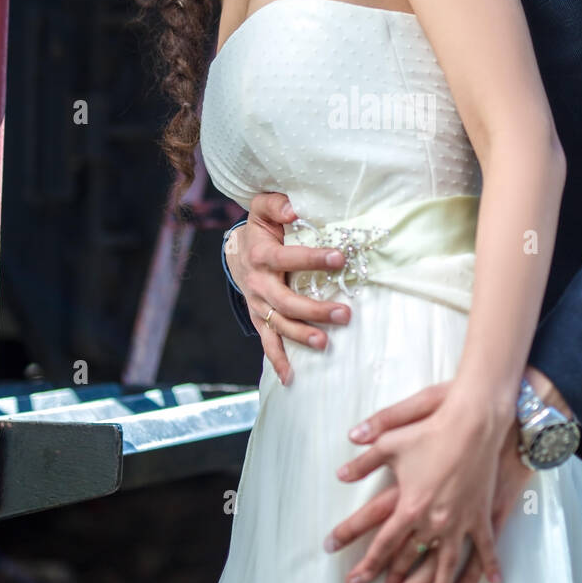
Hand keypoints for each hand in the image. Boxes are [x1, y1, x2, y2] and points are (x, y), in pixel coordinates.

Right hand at [225, 192, 356, 383]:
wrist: (237, 252)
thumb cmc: (260, 229)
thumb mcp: (263, 209)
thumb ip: (276, 205)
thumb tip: (294, 210)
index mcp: (262, 255)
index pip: (289, 257)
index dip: (313, 258)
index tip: (339, 258)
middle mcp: (259, 284)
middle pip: (286, 301)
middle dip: (314, 309)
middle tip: (344, 313)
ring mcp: (259, 305)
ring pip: (280, 325)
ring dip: (303, 335)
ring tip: (326, 342)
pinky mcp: (261, 319)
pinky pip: (268, 343)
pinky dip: (278, 361)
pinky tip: (292, 378)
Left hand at [331, 380, 510, 582]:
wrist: (475, 423)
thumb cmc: (432, 429)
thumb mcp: (391, 442)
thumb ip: (364, 461)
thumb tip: (340, 474)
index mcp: (409, 506)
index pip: (383, 543)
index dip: (367, 562)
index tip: (353, 580)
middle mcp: (434, 521)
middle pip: (412, 558)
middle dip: (397, 581)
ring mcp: (460, 521)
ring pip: (448, 563)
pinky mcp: (482, 515)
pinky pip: (486, 548)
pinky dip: (488, 567)